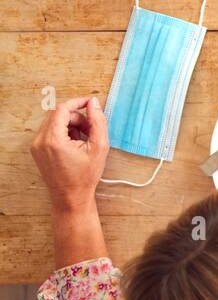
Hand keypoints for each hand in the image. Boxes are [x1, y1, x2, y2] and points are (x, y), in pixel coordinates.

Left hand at [30, 96, 108, 212]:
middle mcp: (40, 140)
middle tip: (91, 128)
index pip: (62, 109)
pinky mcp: (37, 150)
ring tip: (84, 139)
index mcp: (53, 139)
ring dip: (70, 124)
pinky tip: (75, 144)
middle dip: (76, 117)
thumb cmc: (85, 176)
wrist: (71, 196)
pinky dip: (63, 132)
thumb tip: (93, 103)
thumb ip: (98, 122)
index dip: (78, 102)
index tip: (91, 104)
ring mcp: (36, 145)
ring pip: (54, 122)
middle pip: (58, 114)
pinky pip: (50, 131)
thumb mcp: (99, 147)